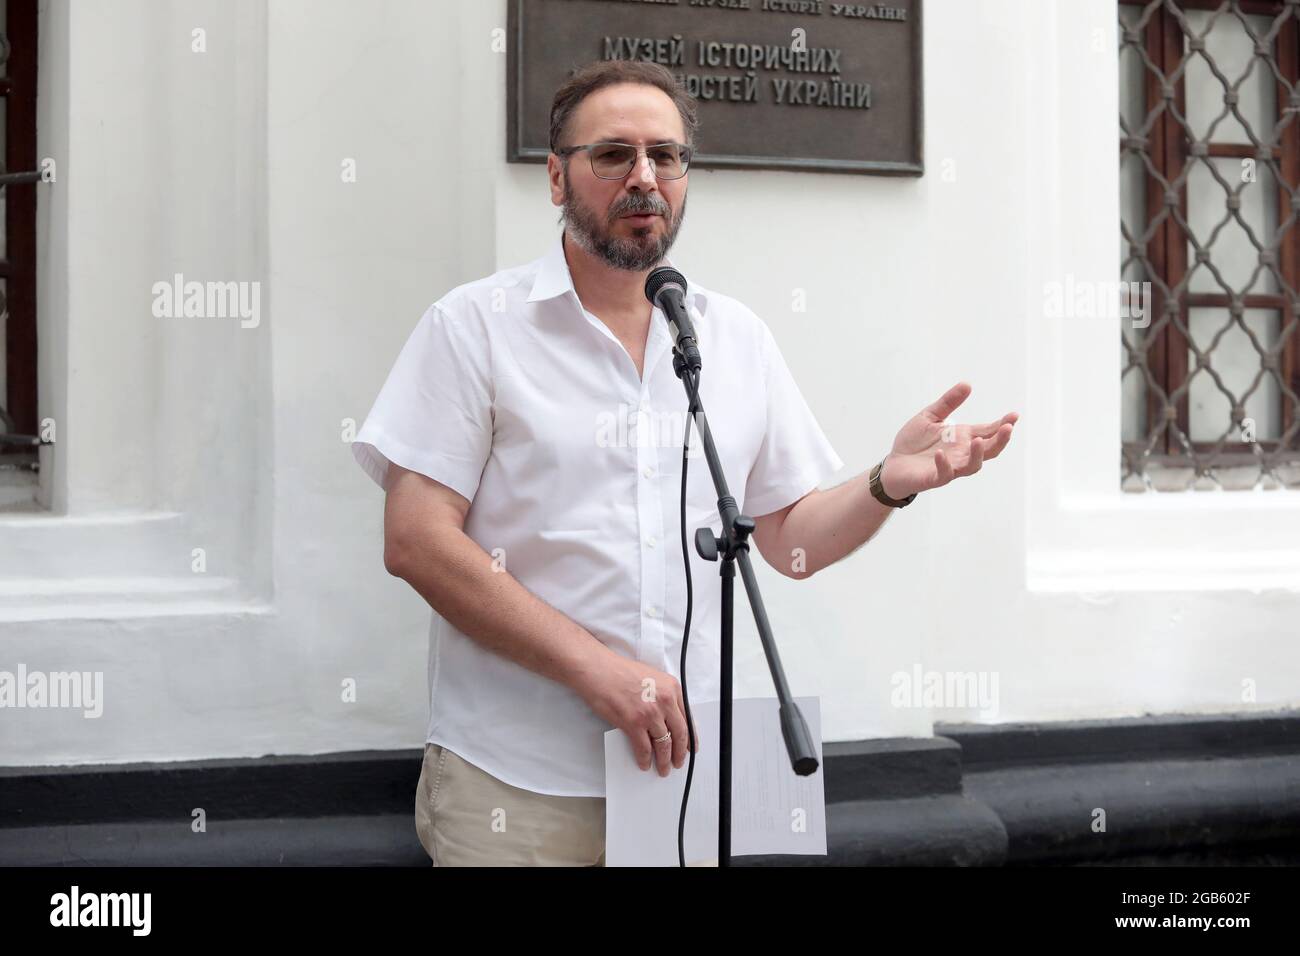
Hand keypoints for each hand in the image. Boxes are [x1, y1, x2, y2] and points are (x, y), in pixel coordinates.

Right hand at [573, 648, 697, 776]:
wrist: (599, 670)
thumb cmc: (620, 672)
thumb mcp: (652, 678)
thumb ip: (664, 696)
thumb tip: (668, 718)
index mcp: (672, 688)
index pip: (687, 718)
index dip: (690, 738)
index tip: (690, 748)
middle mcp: (665, 701)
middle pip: (679, 734)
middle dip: (680, 753)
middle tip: (678, 763)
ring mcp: (650, 713)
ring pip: (664, 744)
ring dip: (664, 760)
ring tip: (663, 768)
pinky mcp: (633, 723)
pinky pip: (644, 748)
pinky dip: (645, 759)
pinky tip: (645, 763)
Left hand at [879, 382, 1017, 498]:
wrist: (893, 465)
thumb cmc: (913, 443)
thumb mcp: (930, 417)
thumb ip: (948, 403)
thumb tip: (967, 384)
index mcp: (962, 438)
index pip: (988, 431)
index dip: (1003, 424)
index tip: (1014, 415)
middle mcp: (961, 454)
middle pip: (989, 450)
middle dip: (1000, 439)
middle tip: (1008, 427)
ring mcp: (950, 467)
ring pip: (973, 465)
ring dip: (978, 454)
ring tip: (979, 441)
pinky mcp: (934, 478)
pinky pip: (944, 474)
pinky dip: (944, 464)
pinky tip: (940, 453)